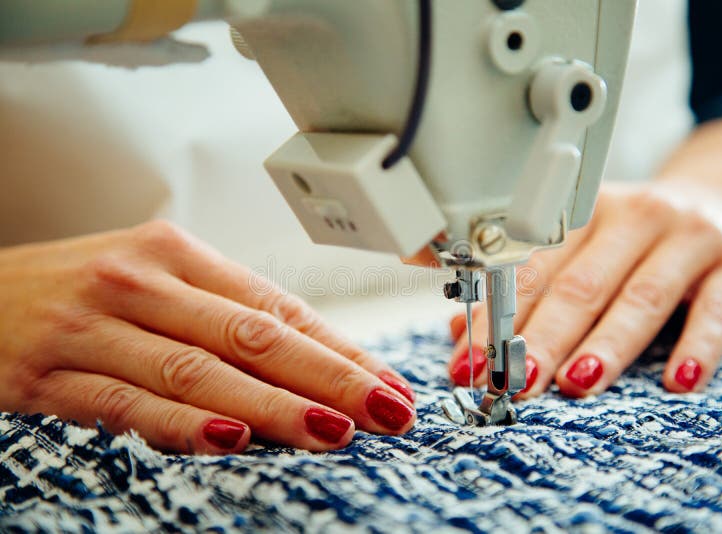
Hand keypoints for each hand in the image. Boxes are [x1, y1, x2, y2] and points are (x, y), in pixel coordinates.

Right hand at [0, 221, 415, 453]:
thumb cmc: (78, 291)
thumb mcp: (155, 283)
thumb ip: (221, 318)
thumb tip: (307, 364)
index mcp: (178, 254)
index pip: (277, 306)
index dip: (339, 349)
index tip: (388, 383)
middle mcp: (143, 282)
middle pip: (252, 335)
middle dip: (329, 377)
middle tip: (386, 410)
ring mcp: (94, 326)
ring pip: (200, 370)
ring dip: (272, 406)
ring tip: (332, 431)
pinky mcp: (49, 373)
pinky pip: (128, 403)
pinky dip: (183, 425)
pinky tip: (231, 440)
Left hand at [448, 179, 721, 397]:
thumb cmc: (639, 238)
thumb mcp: (584, 250)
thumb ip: (531, 290)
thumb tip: (462, 332)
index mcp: (584, 215)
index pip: (532, 270)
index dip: (498, 319)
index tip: (472, 363)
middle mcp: (634, 218)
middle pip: (581, 285)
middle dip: (544, 338)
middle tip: (515, 382)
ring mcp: (688, 238)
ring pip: (641, 296)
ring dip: (606, 345)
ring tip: (576, 384)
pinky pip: (717, 309)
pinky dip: (697, 347)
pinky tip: (676, 381)